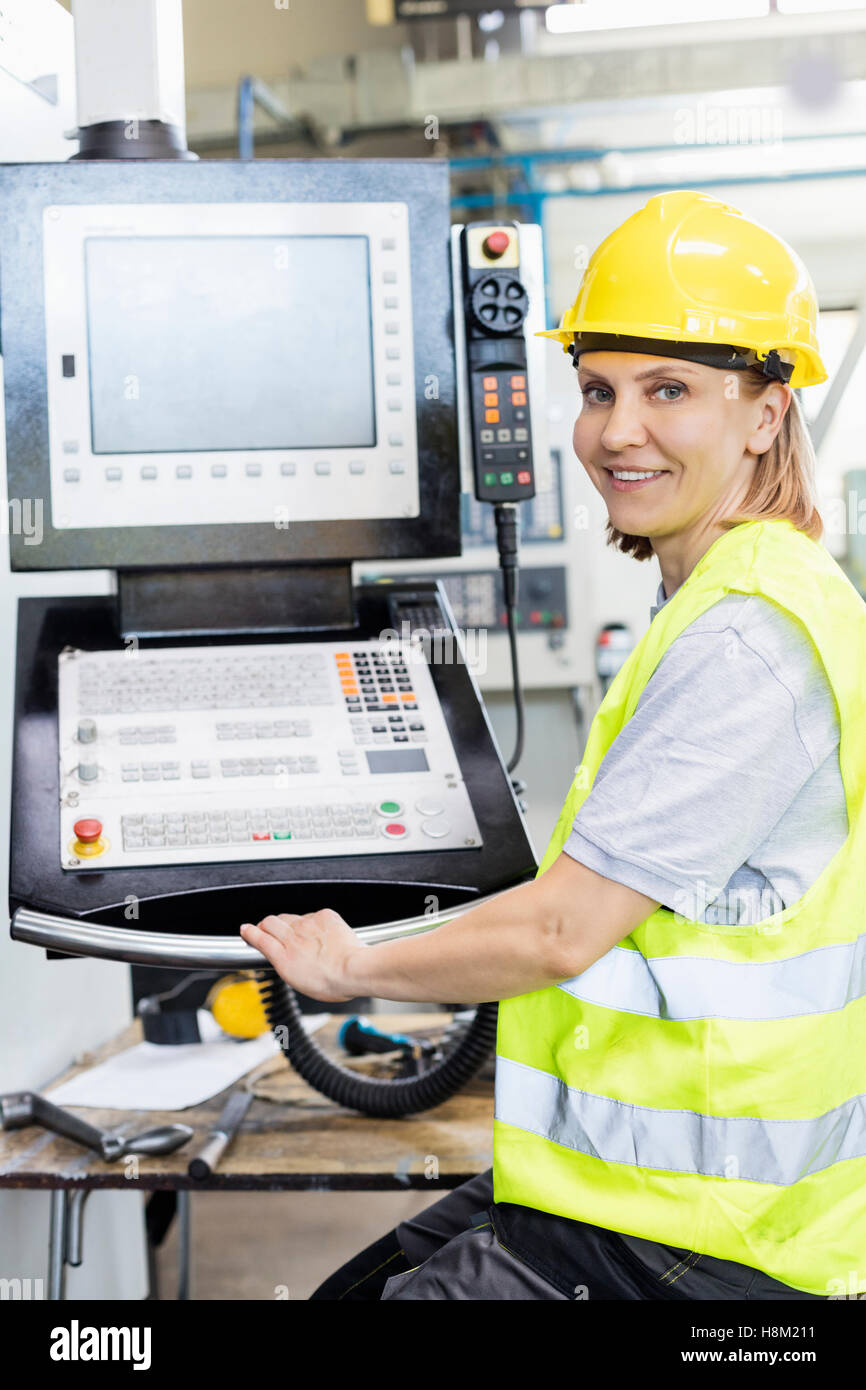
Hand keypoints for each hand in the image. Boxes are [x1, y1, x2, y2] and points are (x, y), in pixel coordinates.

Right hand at [239, 909, 360, 1002]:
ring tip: (297, 934)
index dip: (250, 932)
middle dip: (265, 924)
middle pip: (270, 922)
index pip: (260, 938)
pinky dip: (311, 922)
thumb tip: (280, 957)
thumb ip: (285, 965)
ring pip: (290, 917)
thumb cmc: (332, 983)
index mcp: (284, 958)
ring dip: (288, 924)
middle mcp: (293, 938)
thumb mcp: (298, 982)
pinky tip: (318, 933)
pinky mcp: (323, 916)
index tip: (246, 929)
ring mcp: (308, 924)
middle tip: (267, 929)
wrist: (355, 970)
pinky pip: (311, 915)